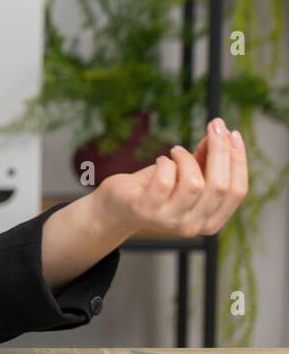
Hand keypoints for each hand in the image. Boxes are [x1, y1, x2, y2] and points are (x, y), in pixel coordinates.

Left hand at [93, 117, 248, 237]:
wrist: (116, 207)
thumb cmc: (154, 189)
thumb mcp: (186, 175)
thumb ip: (205, 160)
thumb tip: (222, 134)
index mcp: (211, 222)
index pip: (237, 192)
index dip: (238, 160)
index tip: (233, 133)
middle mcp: (194, 226)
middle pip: (220, 186)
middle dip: (220, 151)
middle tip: (214, 126)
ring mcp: (170, 221)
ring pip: (194, 183)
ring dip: (186, 159)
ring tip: (175, 151)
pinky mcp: (146, 210)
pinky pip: (165, 180)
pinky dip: (166, 164)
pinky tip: (161, 161)